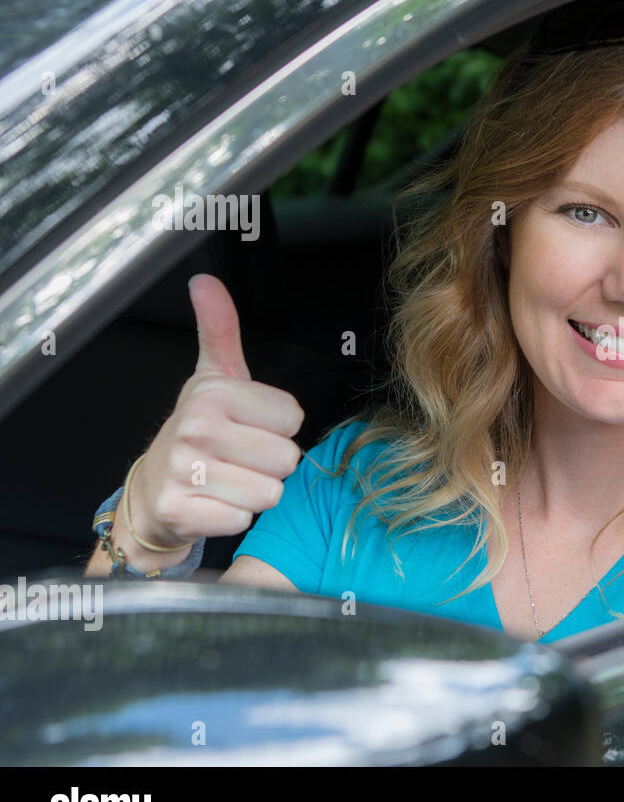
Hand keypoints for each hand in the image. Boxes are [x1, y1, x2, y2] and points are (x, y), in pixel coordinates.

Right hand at [124, 275, 305, 548]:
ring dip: (255, 492)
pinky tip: (213, 503)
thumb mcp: (212, 378)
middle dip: (270, 464)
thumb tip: (205, 281)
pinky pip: (244, 519)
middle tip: (239, 458)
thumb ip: (219, 330)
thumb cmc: (197, 433)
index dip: (277, 427)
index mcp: (213, 394)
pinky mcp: (182, 511)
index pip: (293, 417)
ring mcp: (185, 472)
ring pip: (270, 492)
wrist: (151, 491)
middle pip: (287, 458)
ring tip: (228, 480)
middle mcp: (196, 429)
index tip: (248, 427)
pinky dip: (234, 517)